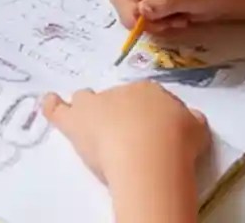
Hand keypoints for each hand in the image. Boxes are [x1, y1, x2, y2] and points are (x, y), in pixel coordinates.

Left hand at [42, 82, 209, 186]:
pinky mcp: (75, 123)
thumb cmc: (177, 141)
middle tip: (128, 135)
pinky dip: (51, 106)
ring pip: (86, 100)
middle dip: (120, 113)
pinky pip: (57, 110)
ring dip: (87, 107)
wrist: (150, 152)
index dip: (148, 115)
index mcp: (149, 91)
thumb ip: (190, 121)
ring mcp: (95, 105)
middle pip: (116, 99)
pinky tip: (48, 101)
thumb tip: (189, 117)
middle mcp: (120, 92)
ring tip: (88, 118)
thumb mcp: (196, 129)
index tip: (154, 131)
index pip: (146, 98)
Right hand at [110, 0, 241, 32]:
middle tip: (159, 26)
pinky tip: (171, 22)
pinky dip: (152, 24)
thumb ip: (165, 0)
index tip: (141, 16)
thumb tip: (141, 11)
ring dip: (147, 21)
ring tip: (172, 22)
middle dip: (137, 13)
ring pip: (126, 7)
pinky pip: (136, 16)